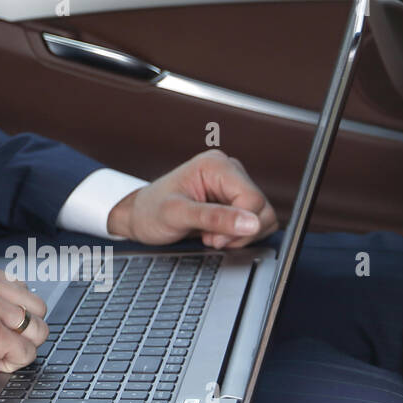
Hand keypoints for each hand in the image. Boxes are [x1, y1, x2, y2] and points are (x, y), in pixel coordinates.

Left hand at [106, 149, 277, 248]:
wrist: (139, 218)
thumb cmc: (150, 212)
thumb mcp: (176, 215)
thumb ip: (214, 217)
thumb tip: (251, 222)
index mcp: (216, 165)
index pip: (253, 199)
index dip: (238, 225)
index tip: (213, 237)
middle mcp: (229, 171)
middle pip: (261, 209)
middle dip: (238, 231)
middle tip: (210, 237)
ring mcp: (233, 186)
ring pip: (263, 217)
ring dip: (239, 235)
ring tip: (210, 235)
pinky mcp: (235, 201)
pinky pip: (255, 222)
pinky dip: (239, 235)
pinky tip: (216, 234)